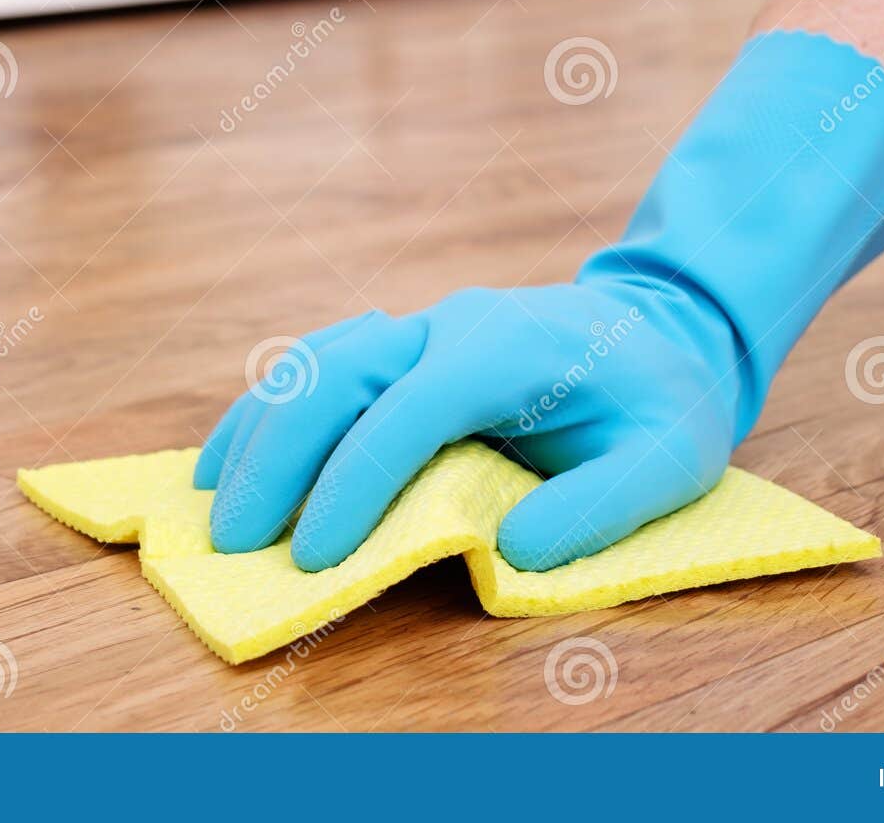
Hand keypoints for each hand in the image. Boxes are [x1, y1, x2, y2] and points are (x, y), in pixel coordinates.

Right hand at [194, 279, 741, 572]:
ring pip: (313, 361)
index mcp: (509, 348)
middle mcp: (450, 325)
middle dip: (278, 459)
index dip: (354, 482)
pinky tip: (228, 459)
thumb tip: (509, 553)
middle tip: (238, 546)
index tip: (315, 557)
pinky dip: (267, 411)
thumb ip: (599, 505)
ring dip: (258, 433)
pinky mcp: (401, 344)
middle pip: (337, 372)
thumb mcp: (669, 459)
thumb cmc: (662, 402)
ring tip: (214, 510)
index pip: (410, 408)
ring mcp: (419, 326)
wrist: (661, 327)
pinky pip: (318, 364)